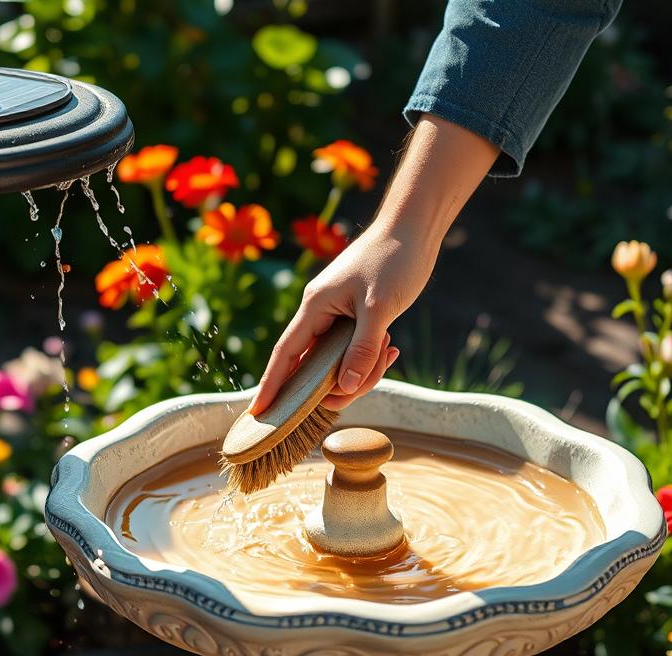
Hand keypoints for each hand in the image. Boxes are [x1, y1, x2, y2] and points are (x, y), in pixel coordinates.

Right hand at [251, 224, 436, 413]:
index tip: (258, 413)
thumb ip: (362, 349)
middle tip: (370, 379)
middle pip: (315, 366)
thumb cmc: (393, 258)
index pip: (285, 354)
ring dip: (364, 368)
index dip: (271, 385)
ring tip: (390, 348)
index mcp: (315, 307)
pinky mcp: (355, 318)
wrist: (413, 226)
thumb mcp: (379, 308)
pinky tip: (392, 348)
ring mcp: (336, 316)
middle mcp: (320, 313)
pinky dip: (371, 357)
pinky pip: (354, 351)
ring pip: (339, 362)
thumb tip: (344, 387)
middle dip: (341, 383)